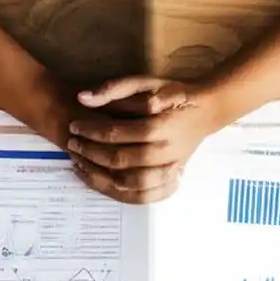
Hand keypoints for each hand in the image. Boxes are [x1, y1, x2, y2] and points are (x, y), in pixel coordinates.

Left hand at [66, 76, 226, 203]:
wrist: (206, 112)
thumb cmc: (174, 95)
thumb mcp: (147, 83)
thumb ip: (115, 89)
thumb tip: (82, 98)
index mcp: (160, 126)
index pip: (117, 134)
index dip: (91, 131)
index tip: (74, 126)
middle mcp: (165, 152)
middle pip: (120, 161)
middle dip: (91, 154)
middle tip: (73, 145)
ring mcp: (169, 170)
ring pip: (128, 184)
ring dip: (99, 176)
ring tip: (79, 164)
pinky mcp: (169, 181)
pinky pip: (140, 197)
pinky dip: (115, 192)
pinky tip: (97, 181)